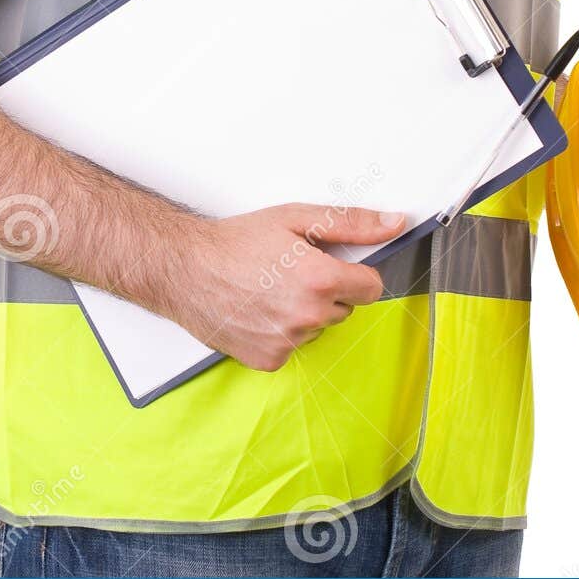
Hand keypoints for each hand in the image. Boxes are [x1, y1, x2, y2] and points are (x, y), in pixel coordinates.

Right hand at [166, 204, 405, 372]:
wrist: (185, 269)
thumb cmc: (235, 242)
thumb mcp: (296, 219)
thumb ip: (351, 223)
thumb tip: (393, 223)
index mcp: (320, 280)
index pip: (372, 288)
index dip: (355, 274)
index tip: (332, 267)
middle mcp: (308, 316)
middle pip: (344, 308)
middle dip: (326, 292)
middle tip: (290, 273)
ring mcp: (288, 342)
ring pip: (317, 328)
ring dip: (302, 313)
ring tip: (268, 291)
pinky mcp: (269, 359)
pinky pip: (292, 346)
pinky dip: (280, 332)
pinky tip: (258, 311)